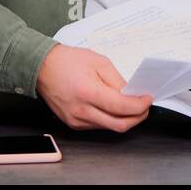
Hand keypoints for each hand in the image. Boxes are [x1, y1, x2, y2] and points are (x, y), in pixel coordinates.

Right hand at [35, 44, 154, 131]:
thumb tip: (132, 94)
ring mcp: (76, 120)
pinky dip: (111, 119)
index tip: (148, 99)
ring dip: (125, 118)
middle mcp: (81, 111)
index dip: (140, 105)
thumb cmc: (67, 61)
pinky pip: (99, 126)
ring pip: (110, 127)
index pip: (122, 107)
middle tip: (144, 106)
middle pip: (119, 125)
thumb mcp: (100, 62)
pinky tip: (114, 108)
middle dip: (138, 117)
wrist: (43, 68)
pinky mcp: (73, 124)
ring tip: (130, 105)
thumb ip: (118, 81)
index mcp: (88, 93)